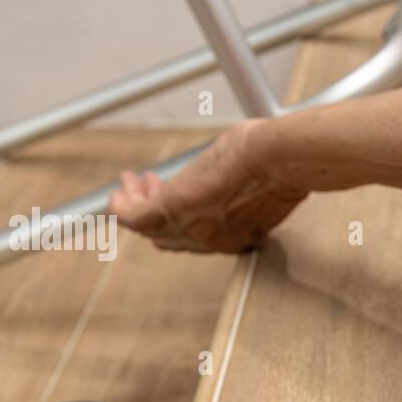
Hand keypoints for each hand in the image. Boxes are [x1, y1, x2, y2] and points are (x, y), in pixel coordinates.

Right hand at [108, 119, 305, 254]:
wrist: (277, 161)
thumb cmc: (283, 164)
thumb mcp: (269, 183)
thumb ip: (255, 189)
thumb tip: (252, 175)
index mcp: (240, 236)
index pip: (205, 240)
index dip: (189, 223)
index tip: (181, 200)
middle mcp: (214, 240)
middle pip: (173, 238)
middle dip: (160, 215)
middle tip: (151, 190)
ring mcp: (192, 227)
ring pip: (151, 226)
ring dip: (138, 204)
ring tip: (131, 186)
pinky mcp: (172, 209)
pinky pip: (135, 218)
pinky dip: (123, 207)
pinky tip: (118, 194)